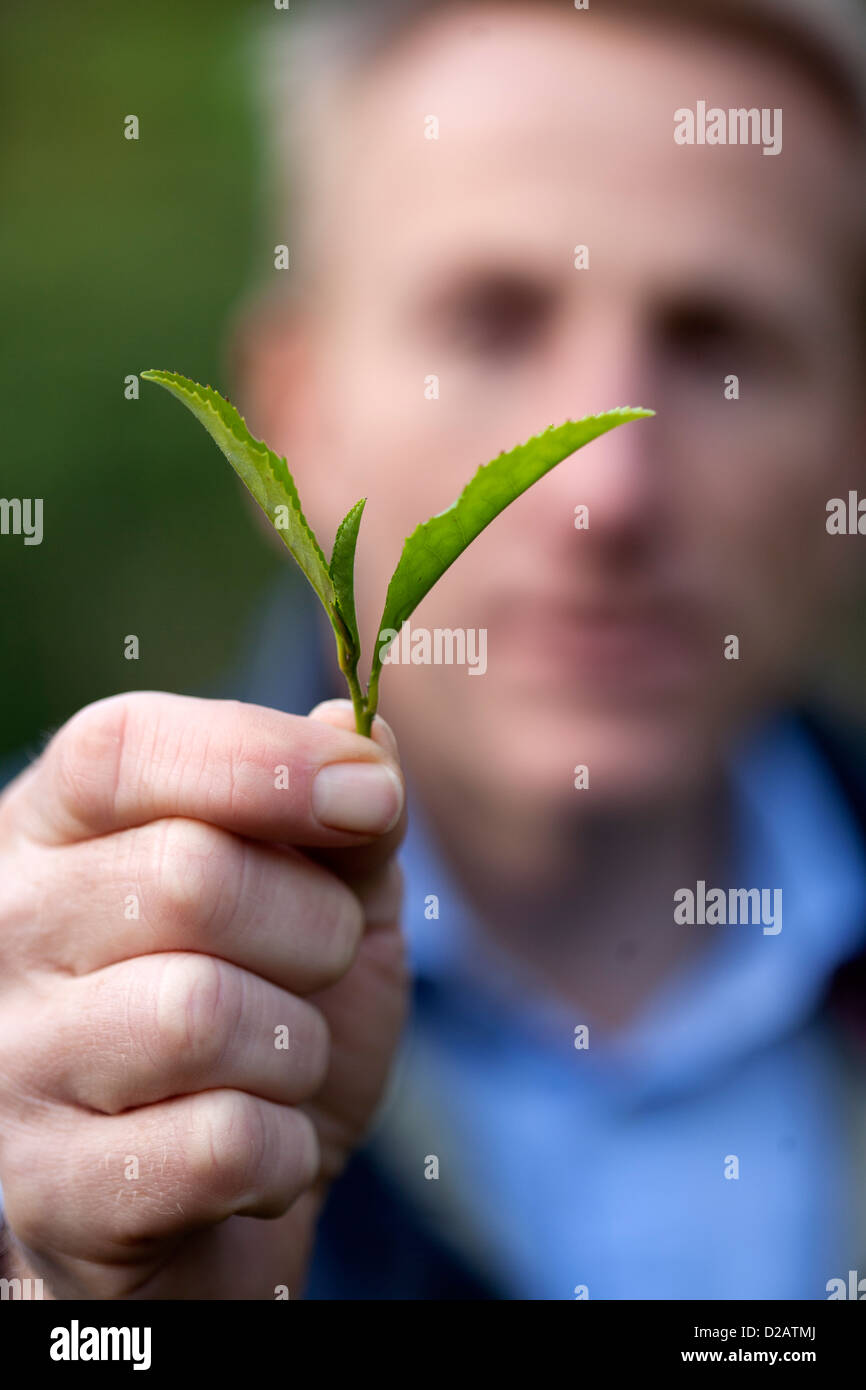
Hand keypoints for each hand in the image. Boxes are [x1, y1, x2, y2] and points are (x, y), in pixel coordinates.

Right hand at [0, 692, 406, 1298]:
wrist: (218, 1195)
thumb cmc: (268, 1009)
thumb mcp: (324, 895)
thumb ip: (341, 813)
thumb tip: (361, 729)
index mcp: (59, 829)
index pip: (121, 750)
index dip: (259, 758)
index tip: (371, 797)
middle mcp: (8, 928)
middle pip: (189, 879)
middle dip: (314, 927)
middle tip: (321, 963)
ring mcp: (13, 1061)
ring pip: (200, 1015)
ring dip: (296, 1044)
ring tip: (280, 1060)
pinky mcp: (50, 1187)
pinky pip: (216, 1141)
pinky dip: (284, 1147)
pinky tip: (261, 1146)